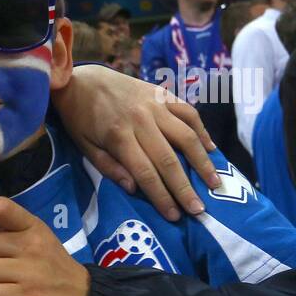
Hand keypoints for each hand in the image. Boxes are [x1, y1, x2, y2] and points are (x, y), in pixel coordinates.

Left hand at [52, 65, 220, 220]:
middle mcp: (141, 120)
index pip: (145, 173)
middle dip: (185, 188)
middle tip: (199, 210)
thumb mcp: (84, 146)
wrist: (84, 79)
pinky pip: (189, 112)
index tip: (175, 215)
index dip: (161, 196)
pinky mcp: (164, 94)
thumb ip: (108, 167)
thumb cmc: (81, 117)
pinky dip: (202, 130)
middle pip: (169, 159)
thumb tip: (133, 188)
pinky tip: (211, 149)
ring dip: (203, 162)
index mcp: (118, 136)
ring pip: (186, 135)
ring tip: (214, 183)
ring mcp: (155, 105)